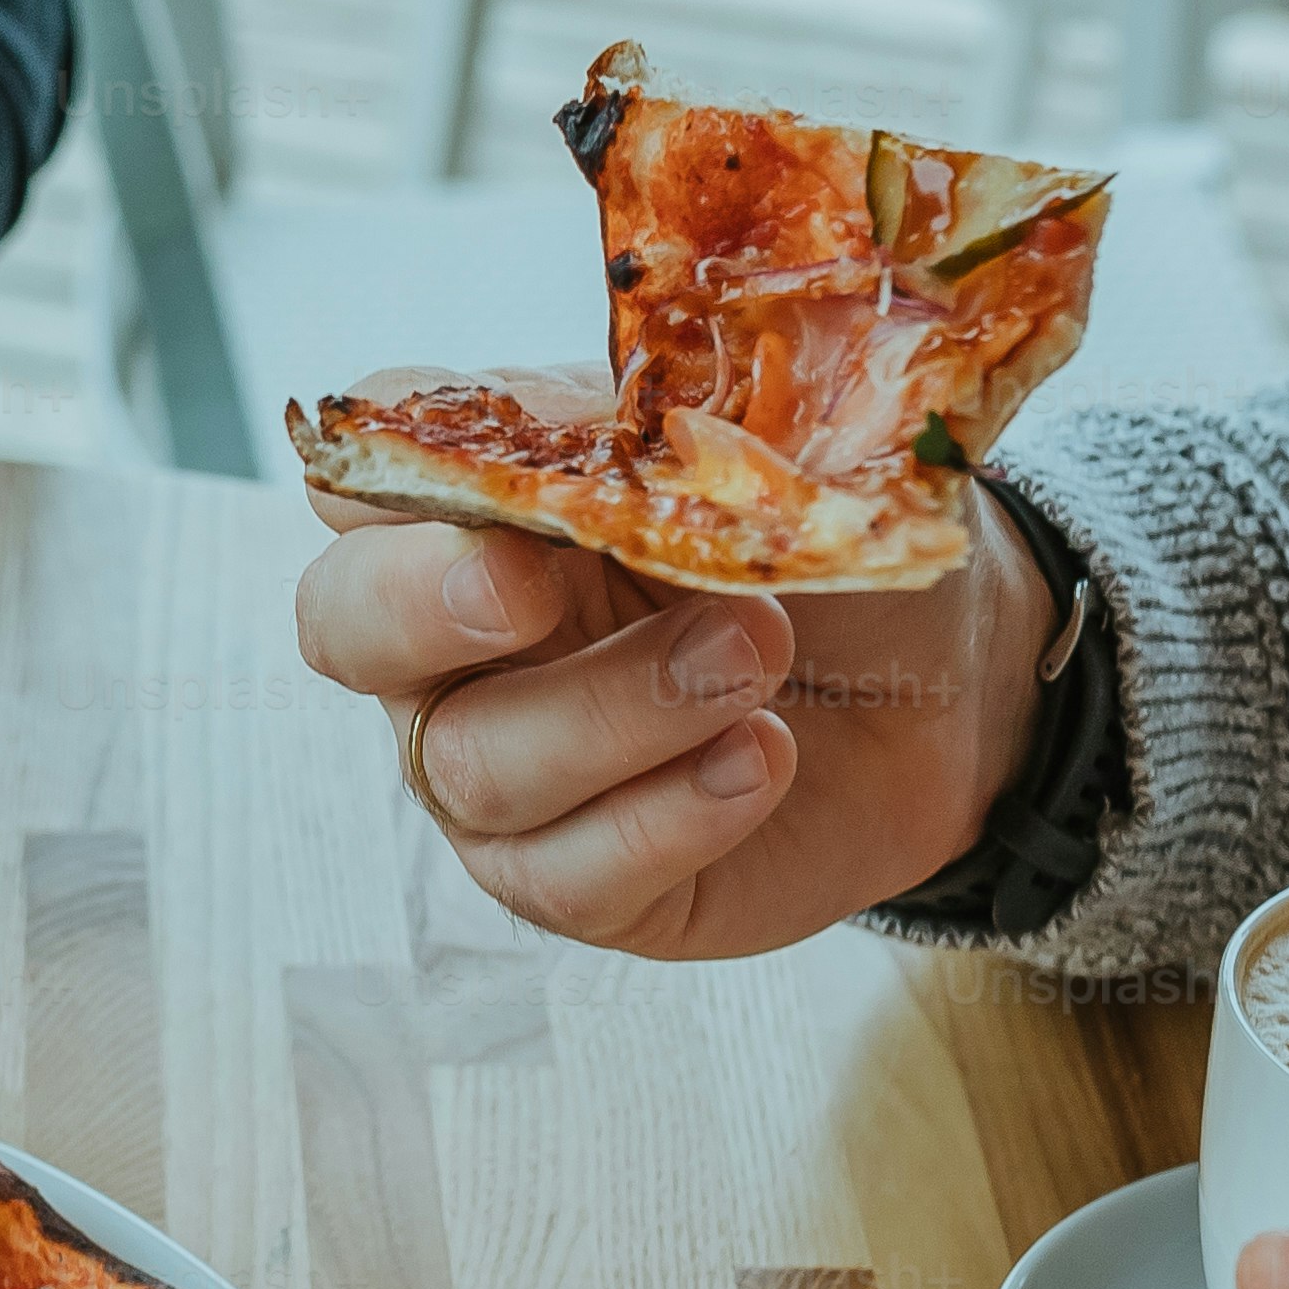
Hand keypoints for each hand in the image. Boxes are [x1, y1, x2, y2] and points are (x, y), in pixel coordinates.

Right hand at [288, 371, 1049, 956]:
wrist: (943, 670)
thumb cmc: (815, 541)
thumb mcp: (758, 447)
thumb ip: (667, 419)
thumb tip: (615, 406)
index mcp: (476, 514)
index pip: (360, 478)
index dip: (390, 470)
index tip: (491, 462)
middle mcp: (454, 648)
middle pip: (345, 632)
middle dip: (424, 604)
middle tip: (530, 582)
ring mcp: (506, 774)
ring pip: (476, 765)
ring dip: (619, 704)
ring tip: (756, 650)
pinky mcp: (584, 882)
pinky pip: (573, 873)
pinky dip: (672, 811)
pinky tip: (762, 755)